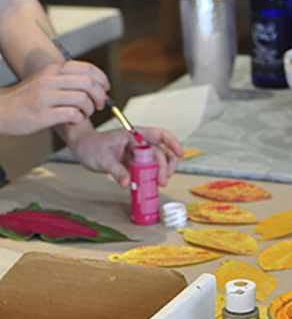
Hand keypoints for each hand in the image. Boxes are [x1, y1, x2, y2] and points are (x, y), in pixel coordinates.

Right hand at [0, 60, 109, 134]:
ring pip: (82, 99)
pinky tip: (73, 121)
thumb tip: (94, 85)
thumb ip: (66, 79)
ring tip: (84, 114)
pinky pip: (72, 114)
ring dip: (89, 110)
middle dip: (100, 96)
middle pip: (88, 83)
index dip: (102, 79)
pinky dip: (78, 119)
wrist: (1, 110)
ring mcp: (46, 97)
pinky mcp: (43, 115)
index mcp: (52, 70)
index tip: (106, 88)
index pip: (86, 68)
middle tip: (99, 105)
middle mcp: (50, 80)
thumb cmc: (26, 99)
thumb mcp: (45, 80)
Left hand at [69, 125, 183, 186]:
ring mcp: (137, 152)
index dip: (172, 142)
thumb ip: (116, 170)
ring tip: (161, 182)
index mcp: (133, 134)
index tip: (180, 153)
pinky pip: (148, 168)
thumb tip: (127, 183)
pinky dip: (153, 176)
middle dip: (166, 165)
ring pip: (158, 159)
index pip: (158, 135)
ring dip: (163, 170)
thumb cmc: (91, 147)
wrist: (83, 148)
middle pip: (161, 150)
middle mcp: (139, 142)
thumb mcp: (102, 159)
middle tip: (162, 181)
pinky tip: (153, 184)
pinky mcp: (134, 162)